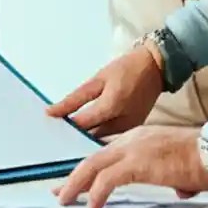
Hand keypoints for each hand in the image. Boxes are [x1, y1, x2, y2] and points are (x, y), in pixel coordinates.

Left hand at [45, 47, 162, 136]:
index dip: (65, 127)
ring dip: (87, 134)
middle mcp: (123, 122)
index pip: (81, 125)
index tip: (53, 125)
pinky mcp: (134, 131)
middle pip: (91, 136)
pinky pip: (111, 137)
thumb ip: (74, 99)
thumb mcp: (97, 80)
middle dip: (75, 133)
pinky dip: (100, 133)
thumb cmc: (127, 69)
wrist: (155, 68)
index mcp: (112, 105)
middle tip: (61, 129)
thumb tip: (52, 112)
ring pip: (101, 139)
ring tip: (75, 128)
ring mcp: (131, 129)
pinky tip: (92, 127)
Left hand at [53, 126, 207, 207]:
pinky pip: (107, 181)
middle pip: (93, 159)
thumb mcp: (183, 168)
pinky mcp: (136, 163)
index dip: (91, 170)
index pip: (108, 154)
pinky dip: (96, 195)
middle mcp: (133, 140)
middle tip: (60, 192)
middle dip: (74, 177)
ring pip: (93, 167)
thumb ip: (175, 178)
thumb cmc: (206, 160)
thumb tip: (179, 189)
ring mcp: (133, 149)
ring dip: (77, 185)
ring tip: (66, 201)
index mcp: (141, 138)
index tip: (79, 182)